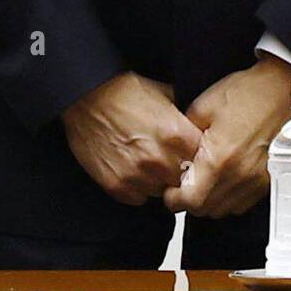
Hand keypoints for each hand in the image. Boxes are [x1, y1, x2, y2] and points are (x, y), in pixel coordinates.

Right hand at [60, 71, 202, 206]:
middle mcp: (160, 159)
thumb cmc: (123, 91)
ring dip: (160, 181)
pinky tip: (133, 167)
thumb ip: (185, 115)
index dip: (201, 158)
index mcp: (177, 134)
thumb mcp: (164, 93)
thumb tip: (199, 128)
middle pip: (185, 181)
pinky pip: (139, 198)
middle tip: (171, 158)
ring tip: (149, 161)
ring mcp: (137, 176)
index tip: (194, 153)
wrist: (85, 96)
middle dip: (182, 172)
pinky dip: (139, 188)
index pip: (205, 161)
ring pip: (162, 192)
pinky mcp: (116, 186)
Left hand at [162, 54, 290, 218]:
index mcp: (219, 158)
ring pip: (223, 209)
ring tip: (203, 180)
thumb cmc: (248, 93)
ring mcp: (256, 181)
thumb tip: (174, 154)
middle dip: (189, 200)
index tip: (169, 190)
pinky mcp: (266, 181)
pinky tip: (223, 179)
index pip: (190, 200)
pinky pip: (241, 203)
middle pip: (205, 209)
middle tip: (183, 183)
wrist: (281, 90)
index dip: (173, 198)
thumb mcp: (203, 106)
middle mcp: (239, 175)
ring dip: (209, 200)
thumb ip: (184, 137)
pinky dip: (228, 197)